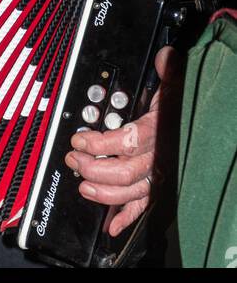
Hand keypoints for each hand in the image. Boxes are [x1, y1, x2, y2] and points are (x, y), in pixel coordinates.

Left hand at [64, 45, 177, 236]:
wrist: (209, 129)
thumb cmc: (186, 109)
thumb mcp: (177, 87)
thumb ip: (169, 72)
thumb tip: (165, 56)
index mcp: (158, 132)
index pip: (127, 142)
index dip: (100, 144)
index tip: (79, 141)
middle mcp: (159, 157)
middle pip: (125, 172)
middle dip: (94, 169)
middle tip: (74, 161)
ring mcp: (159, 174)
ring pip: (131, 192)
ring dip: (105, 194)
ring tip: (84, 187)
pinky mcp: (159, 186)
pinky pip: (143, 206)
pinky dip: (127, 217)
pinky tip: (111, 226)